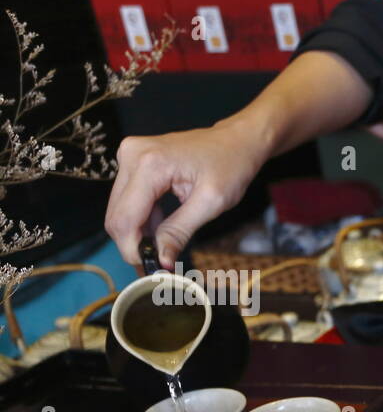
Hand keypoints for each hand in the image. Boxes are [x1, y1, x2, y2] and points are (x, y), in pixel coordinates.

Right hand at [104, 121, 267, 268]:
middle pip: (117, 215)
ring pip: (120, 209)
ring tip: (163, 248)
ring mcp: (129, 155)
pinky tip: (161, 228)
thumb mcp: (210, 203)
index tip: (149, 270)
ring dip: (137, 233)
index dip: (133, 249)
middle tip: (156, 267)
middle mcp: (131, 155)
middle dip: (133, 244)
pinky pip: (128, 199)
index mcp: (149, 163)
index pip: (125, 218)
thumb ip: (179, 232)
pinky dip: (142, 219)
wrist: (236, 141)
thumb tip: (161, 261)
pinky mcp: (133, 161)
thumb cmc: (230, 165)